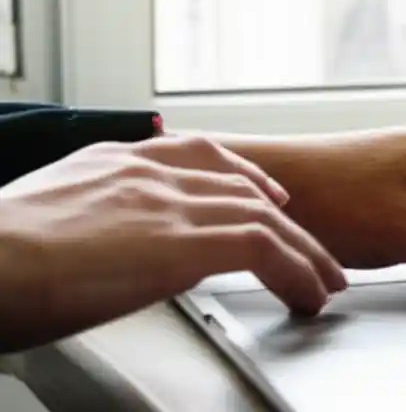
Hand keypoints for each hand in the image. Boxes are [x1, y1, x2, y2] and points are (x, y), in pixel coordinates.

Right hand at [0, 136, 346, 351]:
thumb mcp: (40, 219)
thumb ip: (82, 218)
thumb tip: (89, 245)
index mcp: (110, 160)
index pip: (196, 154)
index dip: (240, 174)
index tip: (265, 193)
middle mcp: (147, 173)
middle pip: (240, 188)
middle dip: (284, 220)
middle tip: (311, 248)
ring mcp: (168, 203)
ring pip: (263, 218)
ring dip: (303, 252)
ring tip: (325, 280)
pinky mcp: (183, 242)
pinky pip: (263, 249)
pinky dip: (296, 270)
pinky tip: (307, 291)